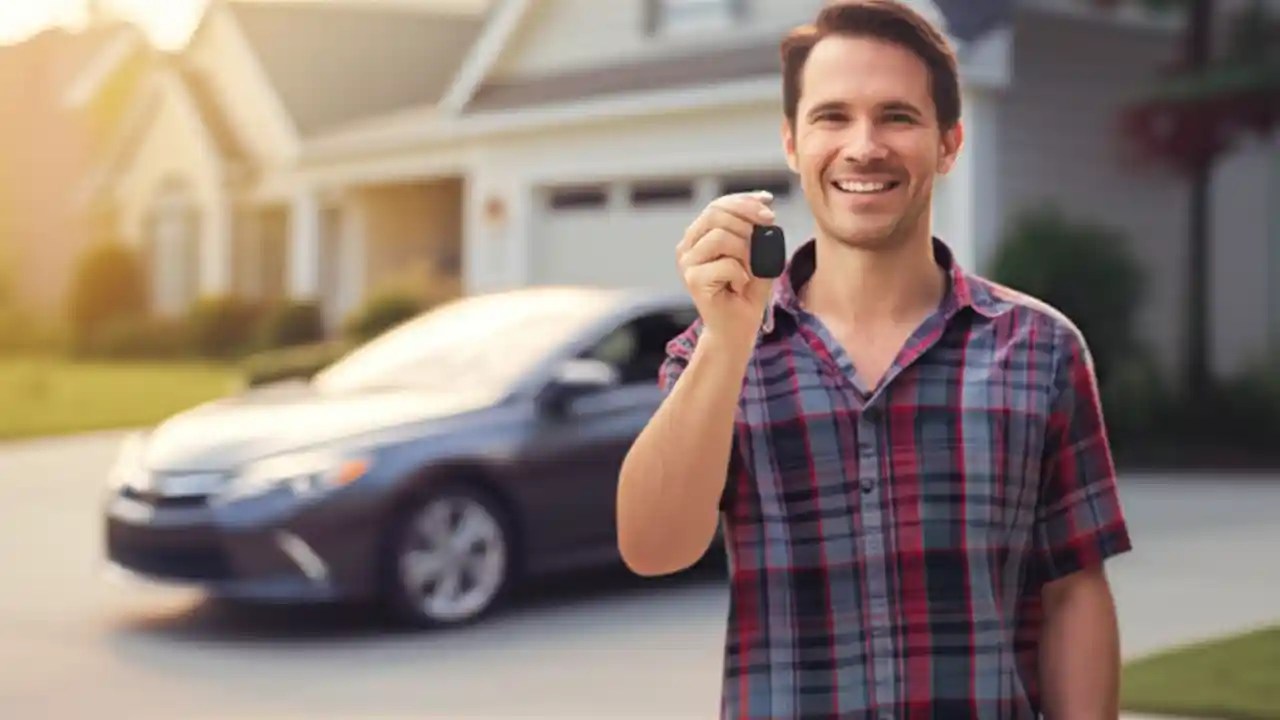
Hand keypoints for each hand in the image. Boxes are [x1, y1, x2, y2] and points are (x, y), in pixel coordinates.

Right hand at [676, 191, 777, 346]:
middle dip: (748, 222)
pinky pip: (727, 264)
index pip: (718, 205)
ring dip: (746, 253)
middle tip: (763, 243)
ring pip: (722, 237)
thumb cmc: (746, 293)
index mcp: (698, 236)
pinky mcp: (693, 280)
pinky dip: (742, 274)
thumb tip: (764, 201)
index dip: (744, 201)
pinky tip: (739, 286)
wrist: (737, 329)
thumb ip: (757, 228)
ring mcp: (687, 263)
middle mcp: (687, 247)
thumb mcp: (757, 253)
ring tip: (747, 272)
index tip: (769, 203)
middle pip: (716, 214)